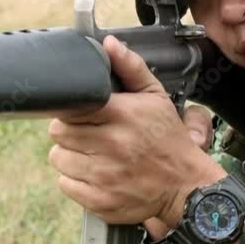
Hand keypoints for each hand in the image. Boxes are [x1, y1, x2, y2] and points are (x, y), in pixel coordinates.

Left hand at [48, 35, 226, 226]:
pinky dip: (77, 180)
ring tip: (95, 155)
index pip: (71, 105)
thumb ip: (131, 69)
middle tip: (93, 135)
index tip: (84, 113)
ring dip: (72, 156)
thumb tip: (108, 44)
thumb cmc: (169, 141)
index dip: (74, 109)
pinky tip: (97, 174)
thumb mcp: (156, 99)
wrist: (186, 187)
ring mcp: (104, 174)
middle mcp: (113, 144)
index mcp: (124, 114)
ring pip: (58, 158)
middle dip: (72, 132)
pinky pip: (65, 184)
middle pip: (59, 132)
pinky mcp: (98, 199)